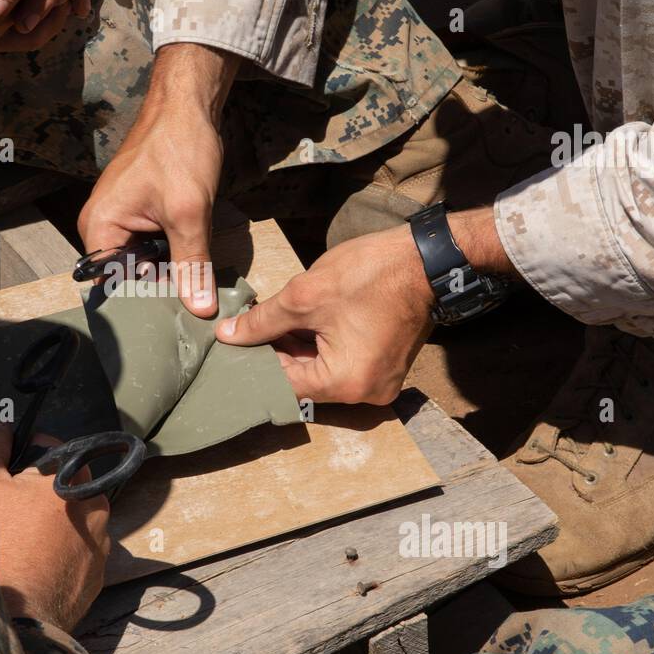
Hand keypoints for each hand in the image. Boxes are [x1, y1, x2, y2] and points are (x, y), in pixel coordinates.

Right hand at [0, 422, 109, 632]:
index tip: (3, 471)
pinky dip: (58, 551)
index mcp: (75, 480)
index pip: (50, 447)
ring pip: (72, 519)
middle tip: (8, 509)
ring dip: (51, 522)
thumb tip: (0, 428)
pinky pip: (76, 551)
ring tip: (19, 541)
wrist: (16, 619)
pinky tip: (32, 564)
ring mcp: (101, 546)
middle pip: (65, 484)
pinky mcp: (96, 577)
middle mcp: (98, 509)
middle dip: (39, 490)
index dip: (21, 454)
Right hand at [77, 44, 239, 316]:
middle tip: (191, 316)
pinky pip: (152, 249)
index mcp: (98, 228)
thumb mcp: (188, 212)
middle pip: (127, 278)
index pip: (111, 286)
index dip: (142, 305)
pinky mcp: (141, 214)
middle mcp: (101, 227)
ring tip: (196, 299)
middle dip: (158, 294)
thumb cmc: (178, 149)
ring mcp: (121, 220)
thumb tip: (199, 309)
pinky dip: (173, 259)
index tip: (172, 326)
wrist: (187, 105)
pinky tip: (194, 271)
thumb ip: (191, 264)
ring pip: (143, 265)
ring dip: (168, 277)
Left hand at [215, 208, 513, 403]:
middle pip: (305, 381)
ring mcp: (379, 383)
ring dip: (299, 348)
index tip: (233, 345)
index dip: (256, 361)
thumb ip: (262, 322)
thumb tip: (227, 336)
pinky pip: (343, 364)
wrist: (426, 258)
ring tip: (274, 321)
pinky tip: (303, 322)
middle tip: (248, 329)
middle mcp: (366, 394)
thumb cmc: (368, 275)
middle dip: (278, 353)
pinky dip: (322, 346)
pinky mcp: (386, 367)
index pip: (286, 383)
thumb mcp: (304, 296)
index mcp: (346, 383)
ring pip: (323, 371)